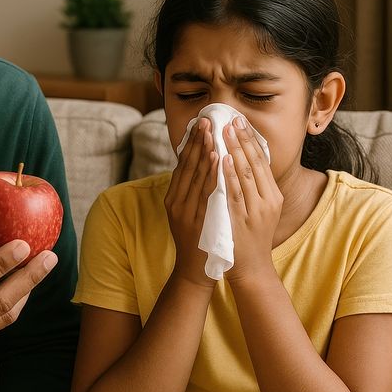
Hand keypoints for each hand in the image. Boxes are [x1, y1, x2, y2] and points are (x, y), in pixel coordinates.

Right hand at [164, 117, 218, 288]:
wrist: (196, 270)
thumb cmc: (196, 238)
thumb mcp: (187, 212)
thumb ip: (191, 190)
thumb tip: (199, 164)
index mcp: (173, 197)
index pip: (182, 164)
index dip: (190, 143)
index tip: (200, 124)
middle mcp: (176, 202)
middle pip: (186, 166)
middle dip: (197, 142)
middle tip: (206, 121)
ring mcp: (185, 211)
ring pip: (196, 176)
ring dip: (204, 153)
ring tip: (212, 133)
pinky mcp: (197, 219)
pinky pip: (206, 191)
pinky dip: (212, 172)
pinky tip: (218, 158)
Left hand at [222, 116, 282, 281]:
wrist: (251, 268)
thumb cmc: (252, 236)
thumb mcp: (261, 209)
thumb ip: (256, 187)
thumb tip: (245, 158)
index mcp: (273, 196)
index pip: (262, 162)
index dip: (251, 140)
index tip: (240, 122)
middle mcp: (268, 201)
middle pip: (254, 164)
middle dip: (242, 140)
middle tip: (231, 119)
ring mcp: (255, 211)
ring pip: (244, 174)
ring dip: (234, 150)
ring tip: (225, 131)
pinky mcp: (240, 219)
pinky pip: (232, 191)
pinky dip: (227, 173)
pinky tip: (220, 158)